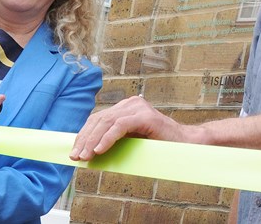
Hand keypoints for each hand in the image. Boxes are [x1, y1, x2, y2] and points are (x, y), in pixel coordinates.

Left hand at [69, 95, 186, 160]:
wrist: (186, 143)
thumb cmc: (158, 144)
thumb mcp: (131, 140)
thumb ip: (114, 139)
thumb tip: (89, 151)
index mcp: (126, 107)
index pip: (98, 118)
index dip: (84, 134)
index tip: (75, 151)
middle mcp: (130, 103)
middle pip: (100, 119)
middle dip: (84, 139)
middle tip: (76, 156)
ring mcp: (138, 107)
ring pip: (107, 122)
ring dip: (92, 141)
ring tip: (85, 156)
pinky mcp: (144, 115)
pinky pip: (120, 126)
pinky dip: (107, 139)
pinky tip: (99, 150)